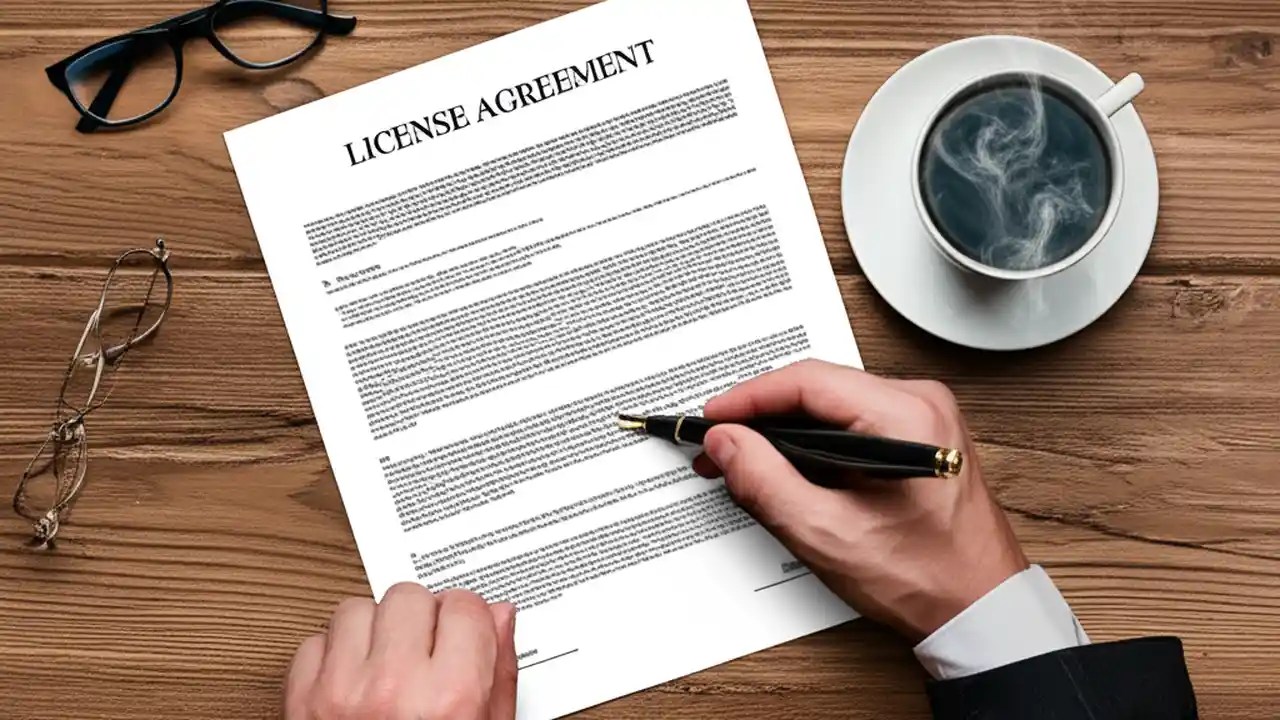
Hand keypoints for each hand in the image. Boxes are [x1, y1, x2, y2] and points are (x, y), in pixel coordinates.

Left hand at [285, 583, 516, 719]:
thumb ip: (498, 673)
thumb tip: (499, 619)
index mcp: (449, 700)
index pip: (465, 607)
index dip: (469, 620)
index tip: (465, 634)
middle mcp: (393, 689)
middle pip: (410, 597)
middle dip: (423, 618)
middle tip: (428, 649)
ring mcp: (340, 694)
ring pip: (357, 608)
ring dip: (374, 629)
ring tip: (387, 663)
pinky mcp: (301, 703)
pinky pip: (314, 643)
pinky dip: (333, 655)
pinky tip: (355, 679)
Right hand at [693, 360, 1026, 640]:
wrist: (980, 610)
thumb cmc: (926, 578)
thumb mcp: (827, 534)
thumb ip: (766, 482)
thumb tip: (727, 443)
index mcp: (907, 416)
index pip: (808, 381)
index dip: (749, 398)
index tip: (713, 419)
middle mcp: (921, 403)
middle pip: (819, 388)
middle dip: (762, 418)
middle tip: (720, 447)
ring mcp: (924, 418)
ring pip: (832, 406)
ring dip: (785, 432)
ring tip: (745, 462)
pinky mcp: (919, 437)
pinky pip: (852, 423)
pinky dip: (813, 442)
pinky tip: (786, 467)